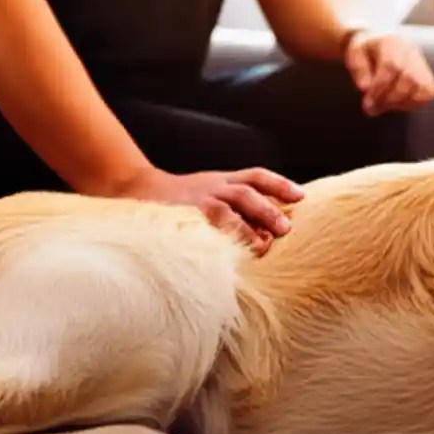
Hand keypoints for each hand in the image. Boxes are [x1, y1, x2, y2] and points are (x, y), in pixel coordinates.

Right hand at [110, 166, 304, 255]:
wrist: (133, 189)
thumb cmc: (179, 199)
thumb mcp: (209, 191)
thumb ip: (235, 205)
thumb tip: (269, 231)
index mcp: (221, 180)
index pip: (255, 176)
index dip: (279, 184)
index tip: (300, 196)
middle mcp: (211, 187)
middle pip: (245, 193)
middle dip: (267, 209)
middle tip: (285, 228)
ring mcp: (194, 202)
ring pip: (225, 210)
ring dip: (245, 228)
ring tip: (261, 246)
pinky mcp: (178, 218)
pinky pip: (199, 229)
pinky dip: (215, 241)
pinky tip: (227, 257)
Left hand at [344, 30, 433, 115]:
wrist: (382, 39)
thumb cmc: (368, 49)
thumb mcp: (355, 53)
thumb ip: (359, 68)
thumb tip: (365, 87)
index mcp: (392, 42)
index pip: (392, 65)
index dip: (380, 86)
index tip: (367, 101)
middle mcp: (411, 51)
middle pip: (409, 78)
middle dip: (389, 98)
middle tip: (371, 107)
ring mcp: (422, 63)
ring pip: (422, 87)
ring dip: (401, 103)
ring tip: (383, 104)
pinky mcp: (428, 76)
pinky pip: (428, 93)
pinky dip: (414, 103)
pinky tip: (397, 103)